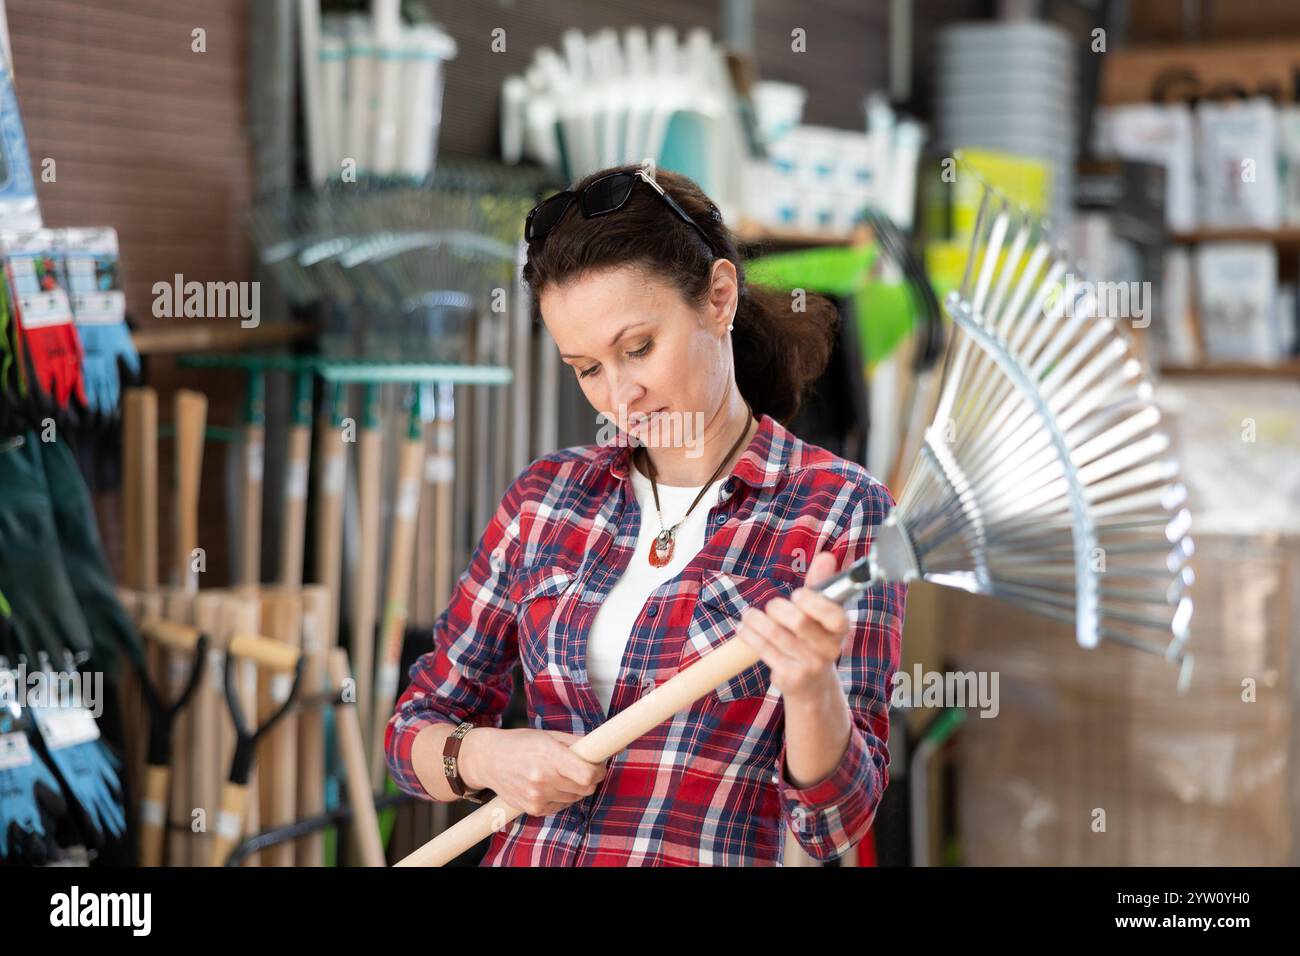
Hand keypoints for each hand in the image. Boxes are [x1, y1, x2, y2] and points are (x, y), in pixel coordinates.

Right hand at [462, 727, 606, 817]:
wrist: (488, 760)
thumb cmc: (521, 744)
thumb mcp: (549, 736)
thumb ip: (578, 743)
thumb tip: (609, 746)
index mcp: (549, 755)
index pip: (587, 775)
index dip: (599, 770)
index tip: (598, 765)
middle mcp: (542, 779)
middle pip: (585, 788)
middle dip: (590, 778)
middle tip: (582, 768)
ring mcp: (537, 797)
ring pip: (575, 798)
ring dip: (576, 788)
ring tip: (561, 774)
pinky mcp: (533, 810)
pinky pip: (561, 806)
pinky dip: (562, 797)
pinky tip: (551, 784)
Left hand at [735, 551, 849, 702]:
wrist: (812, 684)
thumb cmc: (813, 637)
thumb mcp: (820, 612)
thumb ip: (821, 584)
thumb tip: (826, 556)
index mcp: (840, 629)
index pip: (834, 614)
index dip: (812, 602)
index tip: (796, 594)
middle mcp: (830, 649)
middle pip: (799, 621)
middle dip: (778, 608)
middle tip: (770, 606)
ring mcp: (811, 665)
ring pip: (777, 635)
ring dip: (757, 620)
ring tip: (748, 614)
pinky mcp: (791, 676)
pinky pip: (765, 650)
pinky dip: (750, 636)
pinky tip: (744, 629)